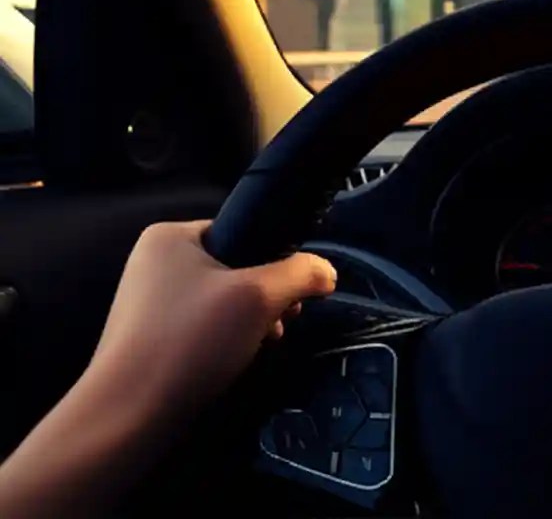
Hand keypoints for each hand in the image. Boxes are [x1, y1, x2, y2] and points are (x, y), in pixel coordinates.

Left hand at [0, 221, 336, 518]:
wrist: (129, 414)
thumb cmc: (192, 339)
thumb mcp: (259, 296)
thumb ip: (301, 274)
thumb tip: (328, 272)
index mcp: (169, 235)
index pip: (242, 230)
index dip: (275, 259)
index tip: (291, 294)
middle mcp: (153, 261)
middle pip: (236, 267)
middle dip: (267, 296)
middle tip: (281, 322)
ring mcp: (147, 301)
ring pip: (223, 300)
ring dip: (252, 321)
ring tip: (262, 345)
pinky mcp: (148, 337)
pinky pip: (202, 325)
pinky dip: (225, 339)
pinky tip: (235, 360)